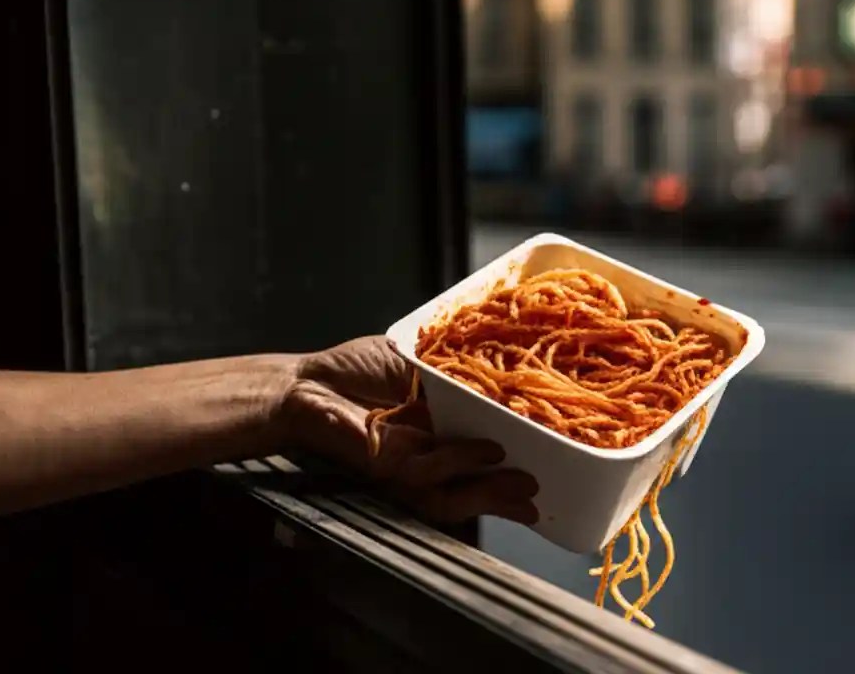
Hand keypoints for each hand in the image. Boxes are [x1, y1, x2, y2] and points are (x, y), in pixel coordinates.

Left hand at [278, 335, 538, 525]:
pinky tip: (487, 452)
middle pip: (472, 489)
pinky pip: (427, 471)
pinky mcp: (386, 464)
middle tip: (542, 491)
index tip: (549, 470)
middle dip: (506, 494)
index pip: (482, 460)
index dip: (510, 470)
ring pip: (454, 493)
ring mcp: (407, 465)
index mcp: (439, 436)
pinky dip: (459, 462)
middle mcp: (425, 458)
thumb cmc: (359, 370)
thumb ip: (459, 369)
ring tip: (525, 479)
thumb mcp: (423, 360)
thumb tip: (508, 362)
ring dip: (491, 489)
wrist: (306, 384)